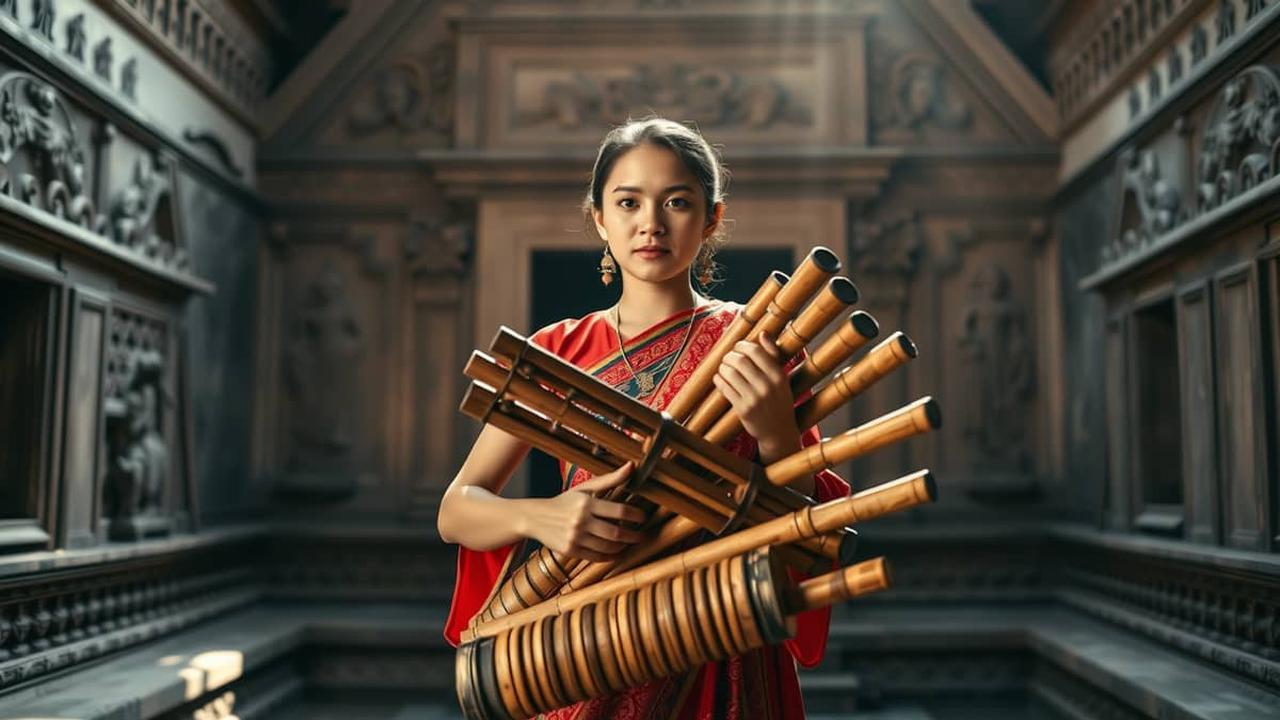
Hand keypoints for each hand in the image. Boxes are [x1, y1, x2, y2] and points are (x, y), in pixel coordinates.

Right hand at [521, 462, 646, 561]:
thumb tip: (631, 466)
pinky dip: (610, 556)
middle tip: (643, 536)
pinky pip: (596, 557)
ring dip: (623, 546)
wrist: (536, 517)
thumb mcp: (584, 488)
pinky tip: (617, 552)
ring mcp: (575, 537)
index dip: (636, 515)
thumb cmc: (564, 501)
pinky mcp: (570, 551)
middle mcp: (581, 521)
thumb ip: (610, 479)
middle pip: (616, 533)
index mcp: (587, 503)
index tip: (643, 517)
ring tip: (630, 542)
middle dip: (633, 536)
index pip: (619, 511)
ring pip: (607, 547)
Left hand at [713, 333, 801, 463]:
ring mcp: (754, 399)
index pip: (756, 351)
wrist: (778, 431)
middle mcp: (767, 386)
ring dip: (722, 367)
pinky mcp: (742, 410)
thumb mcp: (782, 378)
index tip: (738, 347)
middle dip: (729, 355)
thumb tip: (762, 333)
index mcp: (778, 375)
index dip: (742, 345)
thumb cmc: (779, 401)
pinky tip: (720, 378)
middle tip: (728, 358)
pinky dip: (719, 379)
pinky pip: (724, 388)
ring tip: (724, 368)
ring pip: (730, 372)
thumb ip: (773, 355)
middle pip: (740, 360)